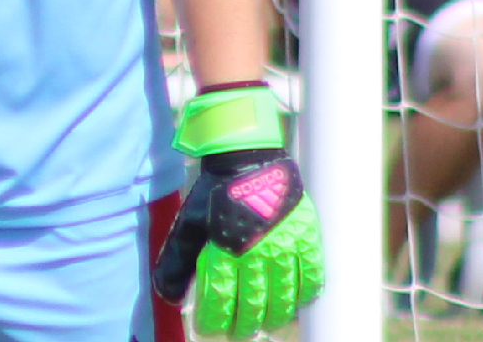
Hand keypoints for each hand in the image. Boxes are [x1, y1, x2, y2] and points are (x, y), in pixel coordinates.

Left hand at [153, 85, 323, 338]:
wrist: (248, 157)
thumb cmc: (215, 192)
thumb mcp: (189, 225)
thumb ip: (178, 262)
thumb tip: (170, 296)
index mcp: (223, 250)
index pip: (220, 300)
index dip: (215, 320)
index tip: (212, 328)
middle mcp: (255, 253)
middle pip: (253, 304)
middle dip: (245, 324)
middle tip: (242, 332)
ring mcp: (284, 245)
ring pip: (284, 296)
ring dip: (275, 315)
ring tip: (269, 322)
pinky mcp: (306, 235)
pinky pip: (312, 275)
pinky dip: (306, 293)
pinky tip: (298, 301)